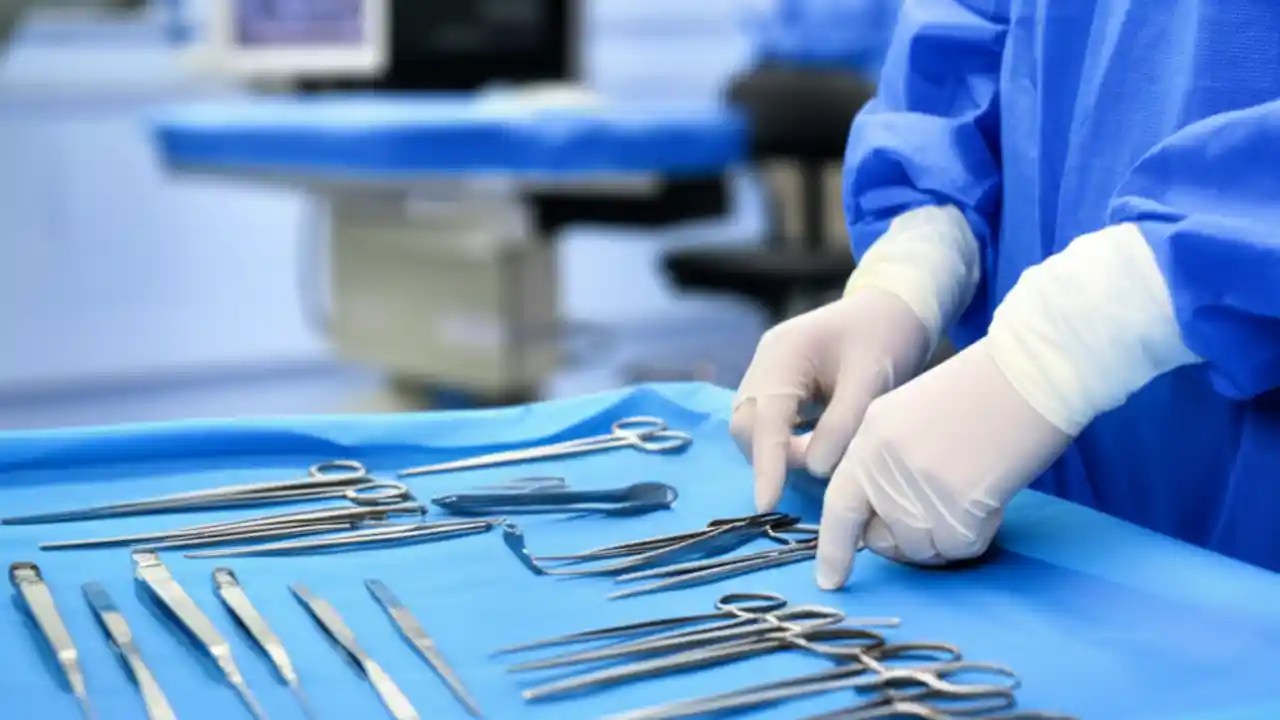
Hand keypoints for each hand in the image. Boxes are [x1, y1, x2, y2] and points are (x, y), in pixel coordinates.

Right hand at [731, 288, 933, 511]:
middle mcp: (765, 362)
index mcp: (783, 354)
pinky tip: (815, 447)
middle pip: (747, 425)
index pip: (766, 419)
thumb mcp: (872, 378)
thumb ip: (843, 422)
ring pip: (754, 427)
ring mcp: (768, 372)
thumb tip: (815, 467)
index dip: (766, 465)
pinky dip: (786, 442)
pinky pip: (769, 422)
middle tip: (818, 473)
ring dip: (778, 452)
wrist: (895, 305)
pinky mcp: (779, 383)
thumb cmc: (887, 334)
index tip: (767, 505)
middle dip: (770, 458)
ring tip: (820, 458)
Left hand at [814, 339, 1071, 588]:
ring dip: (943, 536)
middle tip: (937, 509)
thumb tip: (879, 513)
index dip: (834, 548)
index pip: (839, 505)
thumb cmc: (979, 390)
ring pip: (920, 548)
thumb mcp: (909, 412)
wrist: (1028, 376)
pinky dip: (975, 534)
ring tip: (969, 490)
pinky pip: (958, 549)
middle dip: (901, 539)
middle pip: (881, 538)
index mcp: (869, 438)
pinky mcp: (958, 510)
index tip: (830, 579)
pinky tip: (988, 498)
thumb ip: (884, 459)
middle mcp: (886, 468)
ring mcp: (920, 491)